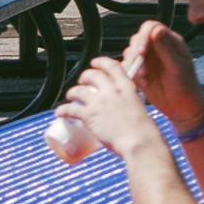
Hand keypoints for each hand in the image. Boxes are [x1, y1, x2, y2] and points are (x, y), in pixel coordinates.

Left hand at [60, 50, 167, 166]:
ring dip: (71, 92)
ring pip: (77, 90)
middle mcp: (111, 90)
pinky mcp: (89, 115)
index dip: (101, 62)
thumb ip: (129, 103)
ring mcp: (99, 102)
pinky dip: (62, 110)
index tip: (95, 63)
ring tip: (70, 97)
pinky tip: (60, 113)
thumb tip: (124, 108)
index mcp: (126, 87)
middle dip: (84, 77)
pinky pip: (70, 109)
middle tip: (82, 83)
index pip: (112, 66)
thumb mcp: (138, 106)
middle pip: (92, 75)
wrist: (138, 142)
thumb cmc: (143, 130)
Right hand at [117, 20, 203, 130]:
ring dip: (133, 65)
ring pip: (130, 52)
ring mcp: (147, 59)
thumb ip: (165, 49)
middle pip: (137, 39)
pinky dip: (131, 74)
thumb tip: (156, 29)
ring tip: (145, 78)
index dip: (143, 37)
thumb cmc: (186, 85)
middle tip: (142, 70)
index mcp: (170, 41)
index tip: (142, 52)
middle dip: (136, 53)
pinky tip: (143, 84)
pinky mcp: (139, 72)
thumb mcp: (177, 66)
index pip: (150, 27)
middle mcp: (157, 47)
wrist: (182, 107)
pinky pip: (127, 67)